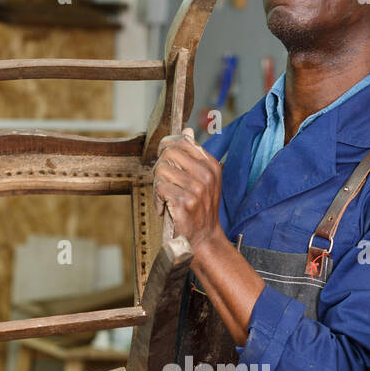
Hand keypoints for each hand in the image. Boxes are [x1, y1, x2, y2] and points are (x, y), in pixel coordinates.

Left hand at [153, 128, 223, 253]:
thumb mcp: (203, 180)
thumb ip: (193, 156)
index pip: (183, 141)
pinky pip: (160, 189)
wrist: (204, 239)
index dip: (168, 147)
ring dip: (158, 185)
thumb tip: (186, 131)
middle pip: (169, 152)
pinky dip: (158, 200)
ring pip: (161, 170)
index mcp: (211, 165)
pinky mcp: (185, 202)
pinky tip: (165, 208)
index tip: (164, 159)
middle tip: (164, 182)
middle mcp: (206, 175)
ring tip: (166, 197)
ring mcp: (196, 189)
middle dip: (161, 167)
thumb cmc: (200, 211)